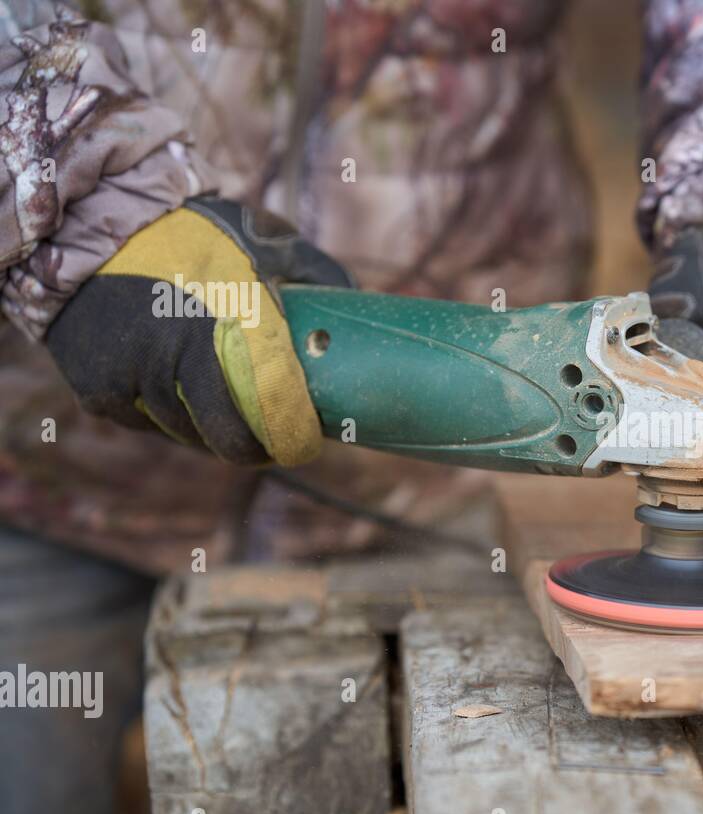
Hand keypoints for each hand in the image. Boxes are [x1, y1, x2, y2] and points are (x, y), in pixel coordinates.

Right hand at [46, 196, 351, 465]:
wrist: (90, 220)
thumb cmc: (192, 230)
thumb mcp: (262, 236)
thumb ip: (312, 270)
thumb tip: (356, 303)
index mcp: (229, 323)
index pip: (273, 406)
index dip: (295, 435)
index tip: (308, 443)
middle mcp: (178, 357)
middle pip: (229, 439)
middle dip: (255, 448)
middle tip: (273, 444)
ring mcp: (134, 377)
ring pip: (188, 434)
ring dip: (211, 432)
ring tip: (229, 415)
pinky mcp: (100, 390)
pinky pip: (147, 424)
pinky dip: (169, 418)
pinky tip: (181, 398)